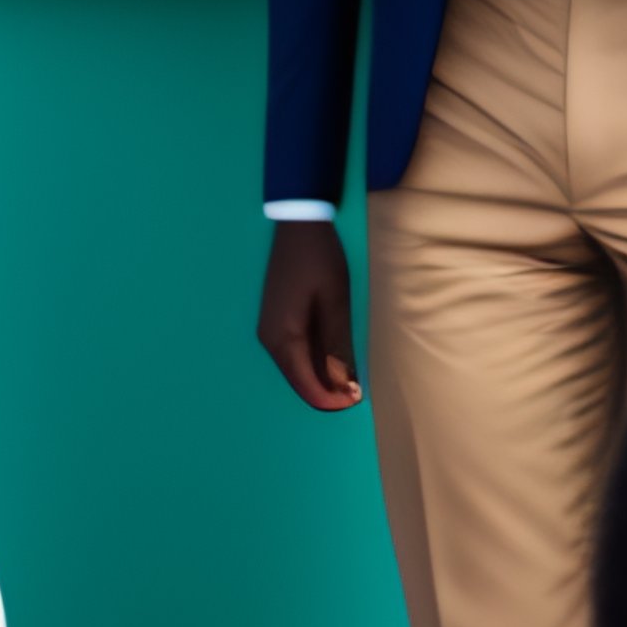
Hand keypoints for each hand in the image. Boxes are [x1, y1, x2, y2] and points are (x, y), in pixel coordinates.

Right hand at [257, 219, 361, 410]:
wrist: (298, 226)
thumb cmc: (319, 261)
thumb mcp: (335, 303)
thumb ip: (338, 346)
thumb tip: (345, 386)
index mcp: (283, 337)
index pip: (306, 384)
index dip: (331, 399)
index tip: (357, 400)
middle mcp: (269, 339)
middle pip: (297, 380)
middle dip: (326, 392)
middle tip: (357, 393)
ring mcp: (269, 330)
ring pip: (295, 368)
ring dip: (320, 378)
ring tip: (350, 379)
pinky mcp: (275, 321)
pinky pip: (293, 353)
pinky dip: (312, 362)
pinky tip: (333, 360)